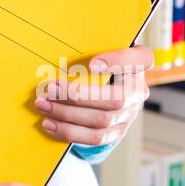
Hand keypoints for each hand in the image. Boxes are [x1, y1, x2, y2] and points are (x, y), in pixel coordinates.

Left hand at [34, 45, 153, 148]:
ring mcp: (129, 114)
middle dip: (77, 96)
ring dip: (68, 115)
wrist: (109, 87)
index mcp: (137, 64)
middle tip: (49, 89)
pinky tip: (49, 124)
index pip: (141, 59)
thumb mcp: (99, 50)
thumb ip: (90, 47)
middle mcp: (138, 90)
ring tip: (43, 106)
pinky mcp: (117, 132)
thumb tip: (57, 54)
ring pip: (102, 121)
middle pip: (115, 99)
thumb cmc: (99, 63)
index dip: (119, 62)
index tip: (93, 64)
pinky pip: (95, 138)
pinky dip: (69, 132)